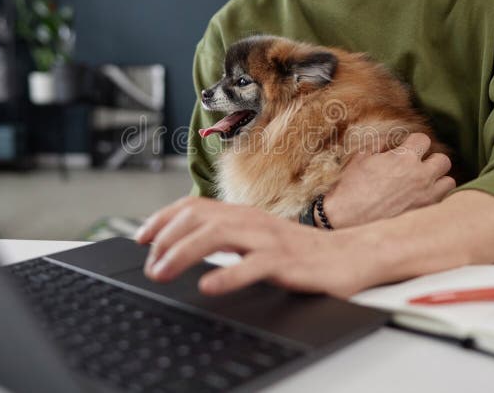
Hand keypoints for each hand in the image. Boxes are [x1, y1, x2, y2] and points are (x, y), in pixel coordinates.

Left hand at [135, 197, 380, 297]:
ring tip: (162, 271)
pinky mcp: (287, 261)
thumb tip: (189, 244)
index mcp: (244, 214)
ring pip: (218, 235)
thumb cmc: (303, 252)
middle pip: (199, 218)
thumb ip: (229, 237)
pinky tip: (209, 285)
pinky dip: (227, 275)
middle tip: (148, 264)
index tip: (141, 237)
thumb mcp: (259, 239)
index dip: (163, 219)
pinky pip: (253, 265)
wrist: (351, 256)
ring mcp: (269, 239)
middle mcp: (253, 220)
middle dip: (165, 239)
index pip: (194, 206)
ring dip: (183, 253)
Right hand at [321, 133, 455, 228]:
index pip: (423, 139)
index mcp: (404, 158)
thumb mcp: (361, 157)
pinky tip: (421, 199)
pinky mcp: (424, 214)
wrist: (347, 218)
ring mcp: (425, 196)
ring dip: (438, 180)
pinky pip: (442, 202)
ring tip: (424, 184)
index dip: (414, 142)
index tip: (407, 149)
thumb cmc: (351, 186)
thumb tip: (392, 140)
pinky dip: (435, 198)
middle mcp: (420, 176)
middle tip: (418, 167)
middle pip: (443, 160)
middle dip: (431, 161)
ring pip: (449, 182)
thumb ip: (381, 144)